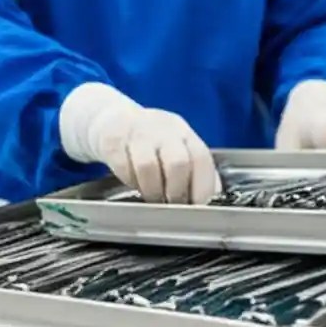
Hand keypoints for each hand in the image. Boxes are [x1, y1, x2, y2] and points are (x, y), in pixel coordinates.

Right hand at [60, 83, 219, 203]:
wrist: (112, 119)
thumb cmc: (150, 142)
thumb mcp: (176, 148)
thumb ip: (194, 170)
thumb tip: (212, 196)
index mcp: (184, 133)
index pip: (201, 158)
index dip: (203, 186)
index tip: (199, 207)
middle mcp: (163, 129)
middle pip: (177, 162)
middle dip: (177, 192)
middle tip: (173, 205)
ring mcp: (138, 132)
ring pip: (148, 166)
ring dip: (152, 190)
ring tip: (152, 197)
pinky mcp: (114, 140)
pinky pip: (124, 166)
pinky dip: (130, 181)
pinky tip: (133, 182)